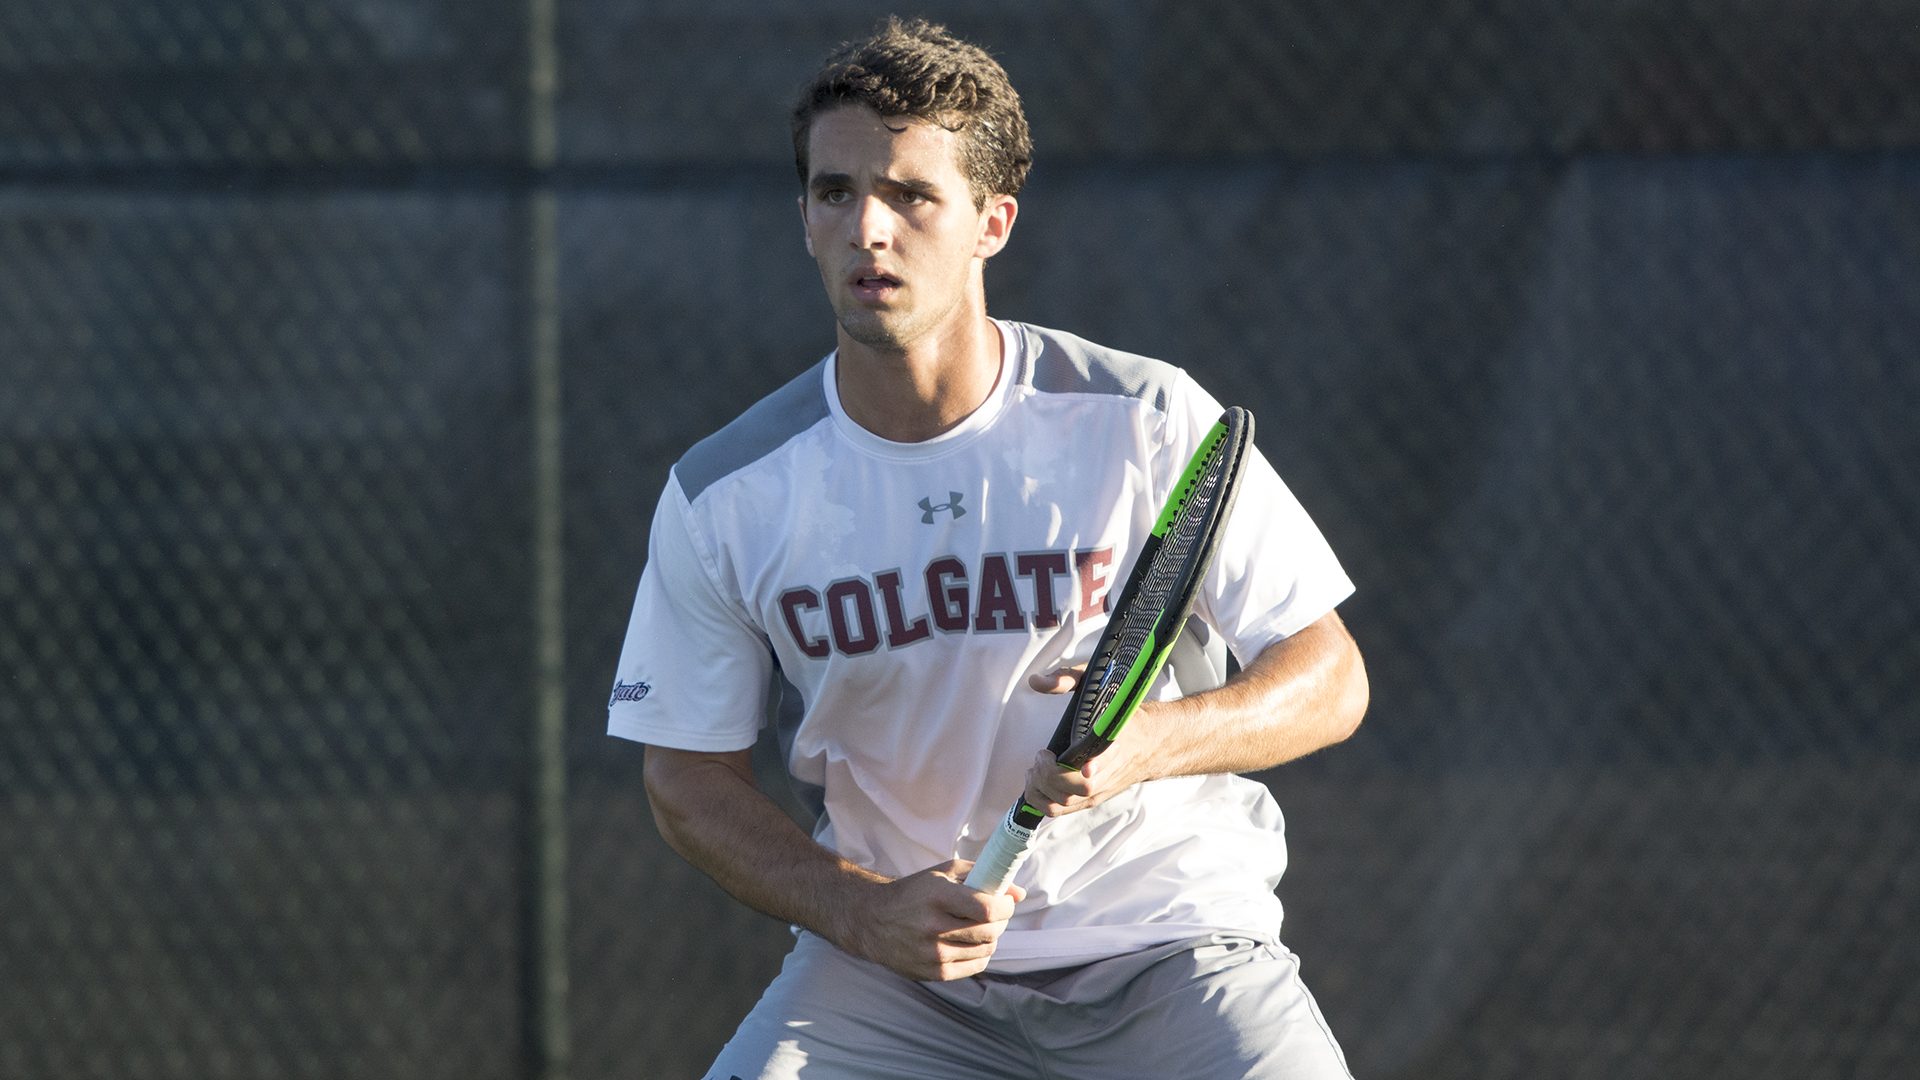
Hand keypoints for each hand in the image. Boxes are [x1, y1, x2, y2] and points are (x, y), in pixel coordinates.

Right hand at [833, 860, 1025, 980]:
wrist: (873, 920)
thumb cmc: (914, 892)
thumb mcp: (943, 873)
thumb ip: (983, 877)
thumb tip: (1019, 893)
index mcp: (937, 896)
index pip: (988, 909)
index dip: (1005, 906)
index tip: (1005, 901)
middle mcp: (933, 926)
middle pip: (990, 931)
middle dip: (1000, 920)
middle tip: (994, 913)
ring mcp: (932, 953)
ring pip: (986, 950)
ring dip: (990, 937)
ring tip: (979, 927)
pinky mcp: (932, 973)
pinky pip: (974, 966)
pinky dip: (979, 954)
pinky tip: (969, 942)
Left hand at [1023, 663, 1152, 817]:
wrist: (1150, 743)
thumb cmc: (1120, 714)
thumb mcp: (1098, 684)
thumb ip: (1068, 677)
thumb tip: (1037, 681)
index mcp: (1114, 741)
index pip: (1107, 758)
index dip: (1096, 766)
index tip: (1087, 767)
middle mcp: (1108, 771)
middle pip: (1078, 787)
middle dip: (1049, 774)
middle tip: (1042, 755)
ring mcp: (1099, 788)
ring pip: (1066, 802)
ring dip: (1040, 788)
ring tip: (1036, 768)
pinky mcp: (1090, 799)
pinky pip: (1061, 810)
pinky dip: (1040, 799)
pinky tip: (1036, 780)